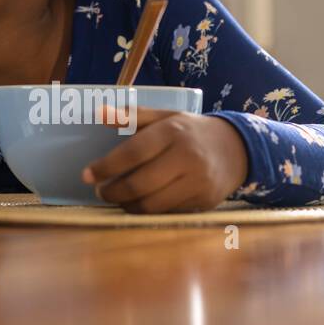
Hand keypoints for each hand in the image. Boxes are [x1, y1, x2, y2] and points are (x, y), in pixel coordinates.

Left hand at [81, 106, 249, 212]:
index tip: (86, 175)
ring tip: (117, 199)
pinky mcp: (203, 201)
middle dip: (113, 192)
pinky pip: (167, 211)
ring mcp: (197, 181)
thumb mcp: (166, 117)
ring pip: (152, 203)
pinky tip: (138, 203)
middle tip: (100, 192)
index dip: (105, 167)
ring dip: (127, 205)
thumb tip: (100, 113)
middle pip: (140, 183)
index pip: (132, 152)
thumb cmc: (192, 131)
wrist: (237, 148)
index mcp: (173, 131)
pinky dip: (147, 210)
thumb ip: (133, 116)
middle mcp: (186, 157)